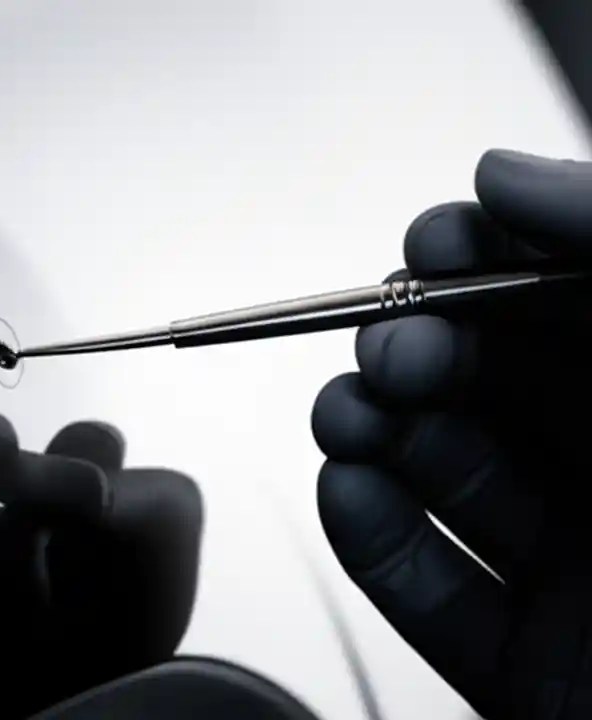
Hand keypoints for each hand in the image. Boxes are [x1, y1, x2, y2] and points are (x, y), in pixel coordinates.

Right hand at [312, 150, 591, 718]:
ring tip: (348, 417)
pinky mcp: (536, 669)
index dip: (498, 260)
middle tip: (392, 351)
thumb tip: (508, 172)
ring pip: (456, 485)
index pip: (578, 302)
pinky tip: (350, 490)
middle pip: (506, 390)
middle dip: (427, 351)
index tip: (434, 245)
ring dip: (381, 436)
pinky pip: (433, 594)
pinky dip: (375, 539)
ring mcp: (591, 581)